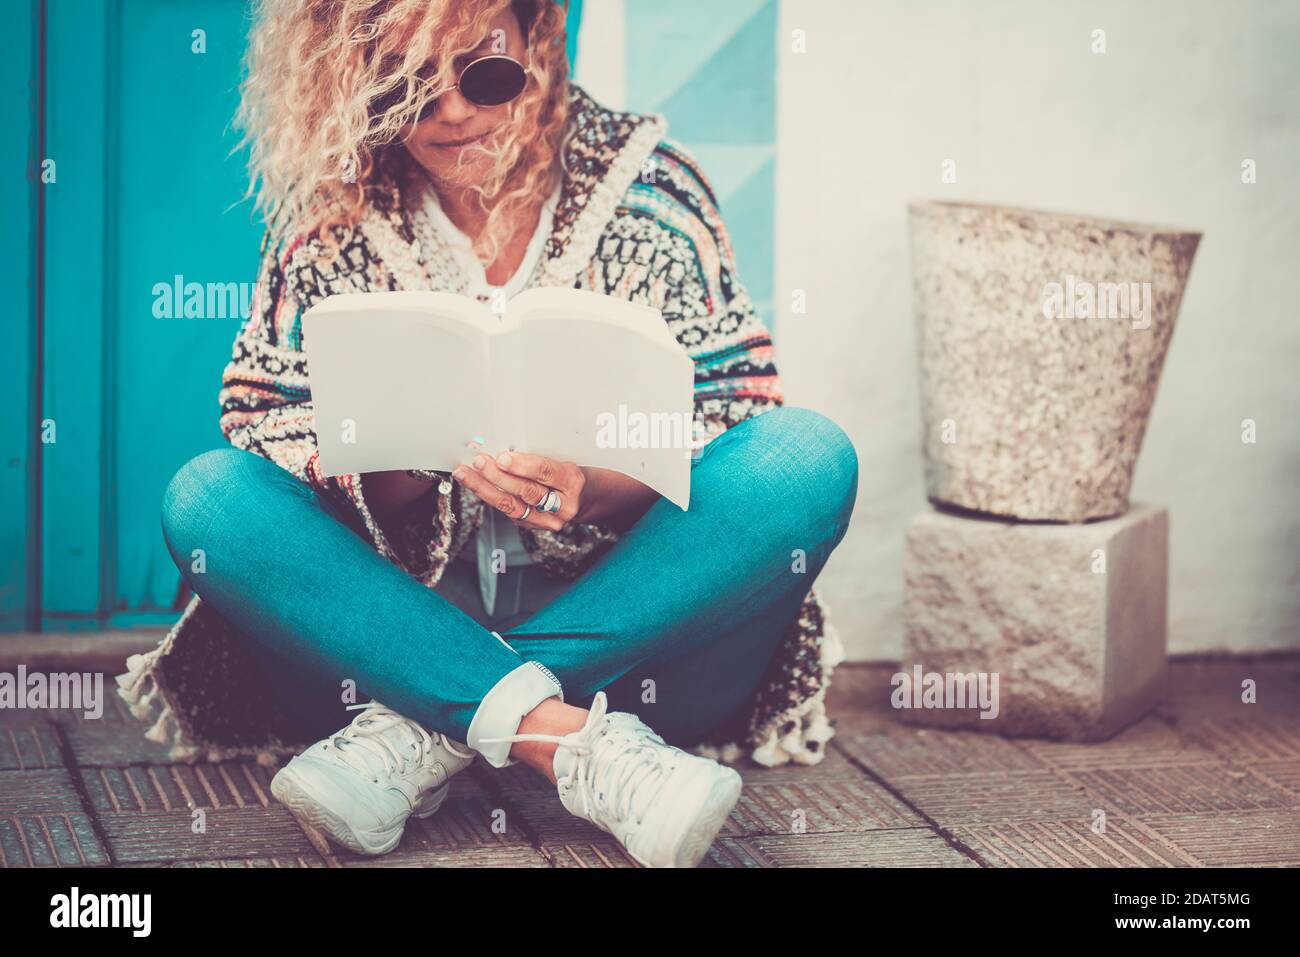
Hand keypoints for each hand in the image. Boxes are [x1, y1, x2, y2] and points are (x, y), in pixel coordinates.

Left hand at [451, 441, 583, 532]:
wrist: (584, 498)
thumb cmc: (569, 472)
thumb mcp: (563, 458)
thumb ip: (539, 455)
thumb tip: (502, 446)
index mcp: (573, 483)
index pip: (546, 473)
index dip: (522, 465)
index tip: (502, 456)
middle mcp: (562, 506)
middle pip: (526, 491)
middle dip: (498, 476)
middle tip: (479, 461)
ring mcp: (548, 520)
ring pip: (511, 505)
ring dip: (485, 488)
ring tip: (466, 474)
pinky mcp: (532, 526)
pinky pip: (507, 511)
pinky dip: (489, 495)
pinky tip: (475, 484)